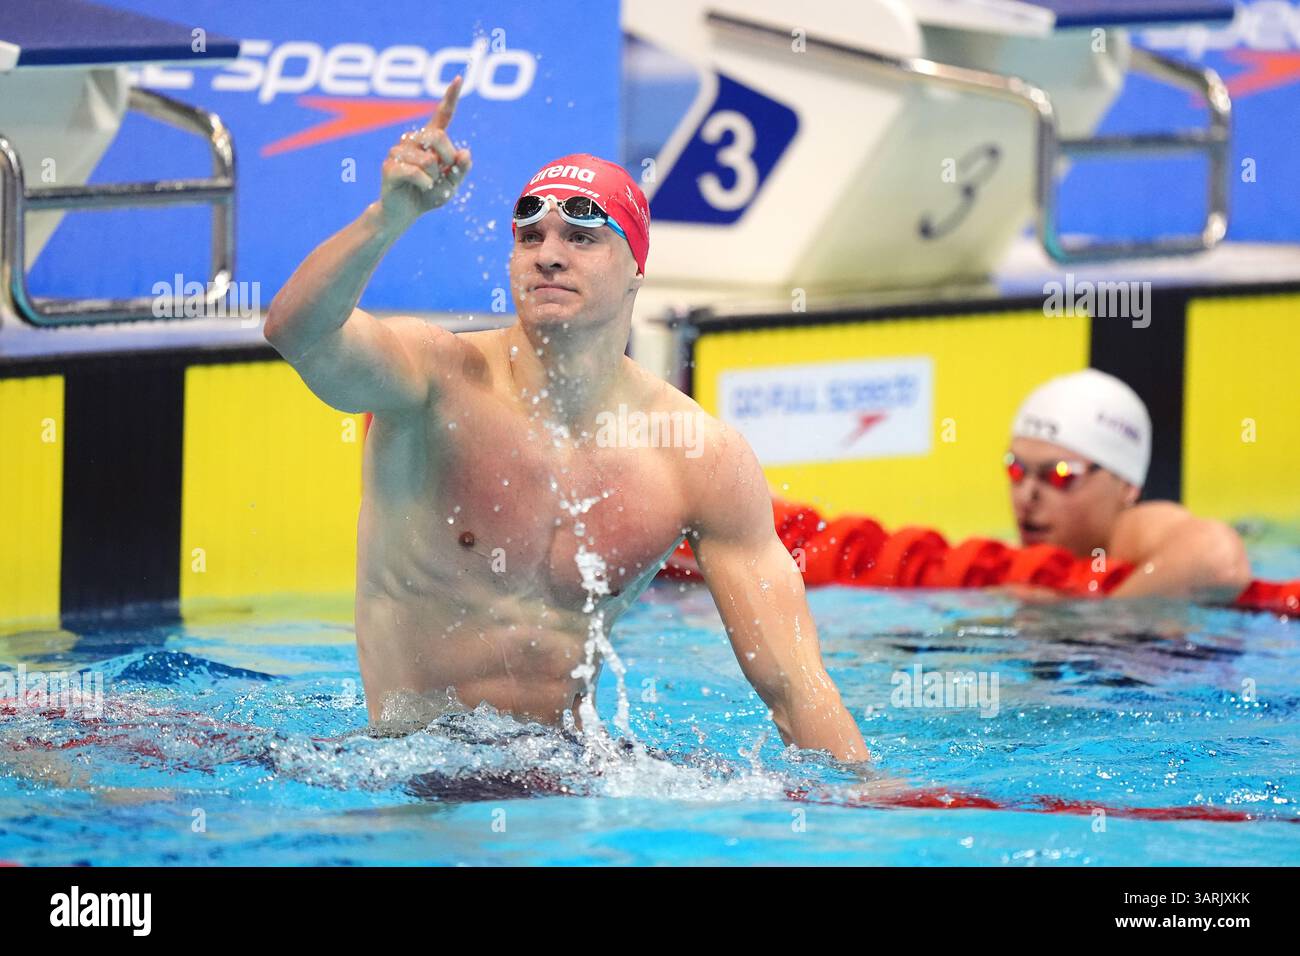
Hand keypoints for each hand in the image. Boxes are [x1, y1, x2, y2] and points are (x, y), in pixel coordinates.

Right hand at [379, 74, 472, 229]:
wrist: (404, 213)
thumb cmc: (428, 195)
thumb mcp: (452, 184)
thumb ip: (461, 169)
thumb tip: (464, 153)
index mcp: (430, 140)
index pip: (442, 115)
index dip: (450, 97)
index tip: (459, 79)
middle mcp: (413, 140)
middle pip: (438, 137)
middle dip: (447, 160)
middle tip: (442, 176)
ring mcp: (398, 151)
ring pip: (429, 159)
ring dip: (434, 178)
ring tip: (427, 184)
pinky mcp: (389, 166)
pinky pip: (417, 173)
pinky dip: (425, 185)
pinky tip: (421, 188)